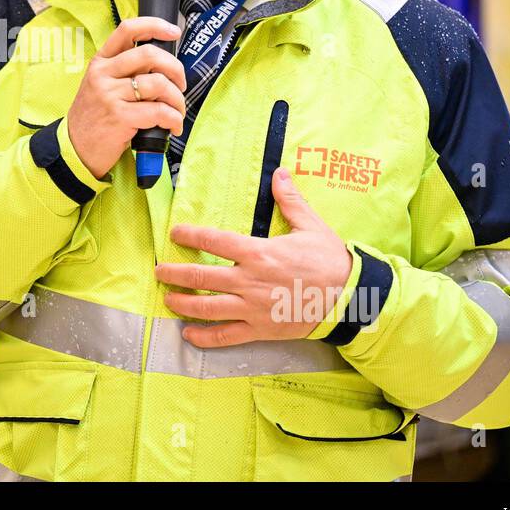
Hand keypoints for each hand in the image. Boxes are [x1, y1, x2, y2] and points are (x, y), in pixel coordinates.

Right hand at [65, 16, 187, 180]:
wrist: (74, 149)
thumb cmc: (94, 117)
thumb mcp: (100, 86)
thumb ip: (124, 71)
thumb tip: (162, 66)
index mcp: (101, 62)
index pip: (127, 30)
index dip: (155, 26)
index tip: (174, 32)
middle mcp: (103, 74)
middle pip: (150, 54)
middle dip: (175, 68)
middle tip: (180, 85)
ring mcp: (110, 95)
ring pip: (159, 84)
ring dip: (177, 99)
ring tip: (177, 110)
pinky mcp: (120, 118)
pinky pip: (159, 111)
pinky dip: (173, 119)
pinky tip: (173, 126)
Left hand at [155, 167, 353, 346]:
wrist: (350, 298)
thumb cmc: (330, 261)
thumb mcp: (311, 226)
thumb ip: (290, 200)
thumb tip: (280, 173)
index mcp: (258, 252)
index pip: (214, 240)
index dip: (190, 234)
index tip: (175, 232)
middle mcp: (249, 280)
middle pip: (200, 276)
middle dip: (175, 273)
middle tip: (159, 271)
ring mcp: (252, 307)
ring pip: (206, 308)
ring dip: (182, 303)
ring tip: (168, 299)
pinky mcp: (260, 329)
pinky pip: (225, 335)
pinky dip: (204, 337)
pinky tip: (188, 334)